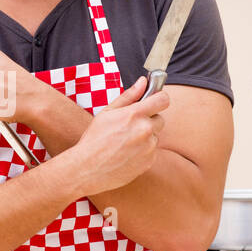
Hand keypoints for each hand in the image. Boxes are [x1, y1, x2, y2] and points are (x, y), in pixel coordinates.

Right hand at [66, 77, 170, 196]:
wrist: (88, 168)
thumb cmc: (94, 139)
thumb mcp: (107, 113)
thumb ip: (128, 96)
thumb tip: (143, 82)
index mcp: (135, 114)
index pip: (163, 99)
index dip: (159, 99)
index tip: (154, 101)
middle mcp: (145, 130)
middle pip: (160, 119)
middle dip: (149, 120)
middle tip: (131, 126)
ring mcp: (149, 147)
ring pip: (155, 136)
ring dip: (145, 137)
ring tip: (125, 143)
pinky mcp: (149, 161)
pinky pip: (152, 151)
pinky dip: (143, 151)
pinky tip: (126, 154)